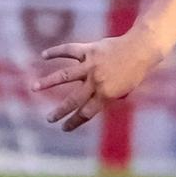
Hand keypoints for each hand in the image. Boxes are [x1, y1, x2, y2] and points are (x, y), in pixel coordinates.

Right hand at [33, 34, 161, 130]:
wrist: (142, 48)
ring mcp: (91, 65)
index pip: (87, 112)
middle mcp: (96, 81)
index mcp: (107, 93)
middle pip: (74, 99)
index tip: (65, 128)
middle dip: (60, 111)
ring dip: (48, 82)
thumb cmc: (137, 70)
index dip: (75, 122)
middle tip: (49, 119)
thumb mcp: (126, 89)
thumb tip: (98, 103)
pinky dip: (55, 52)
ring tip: (34, 87)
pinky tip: (43, 56)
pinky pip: (68, 51)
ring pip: (64, 75)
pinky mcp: (89, 50)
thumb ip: (110, 95)